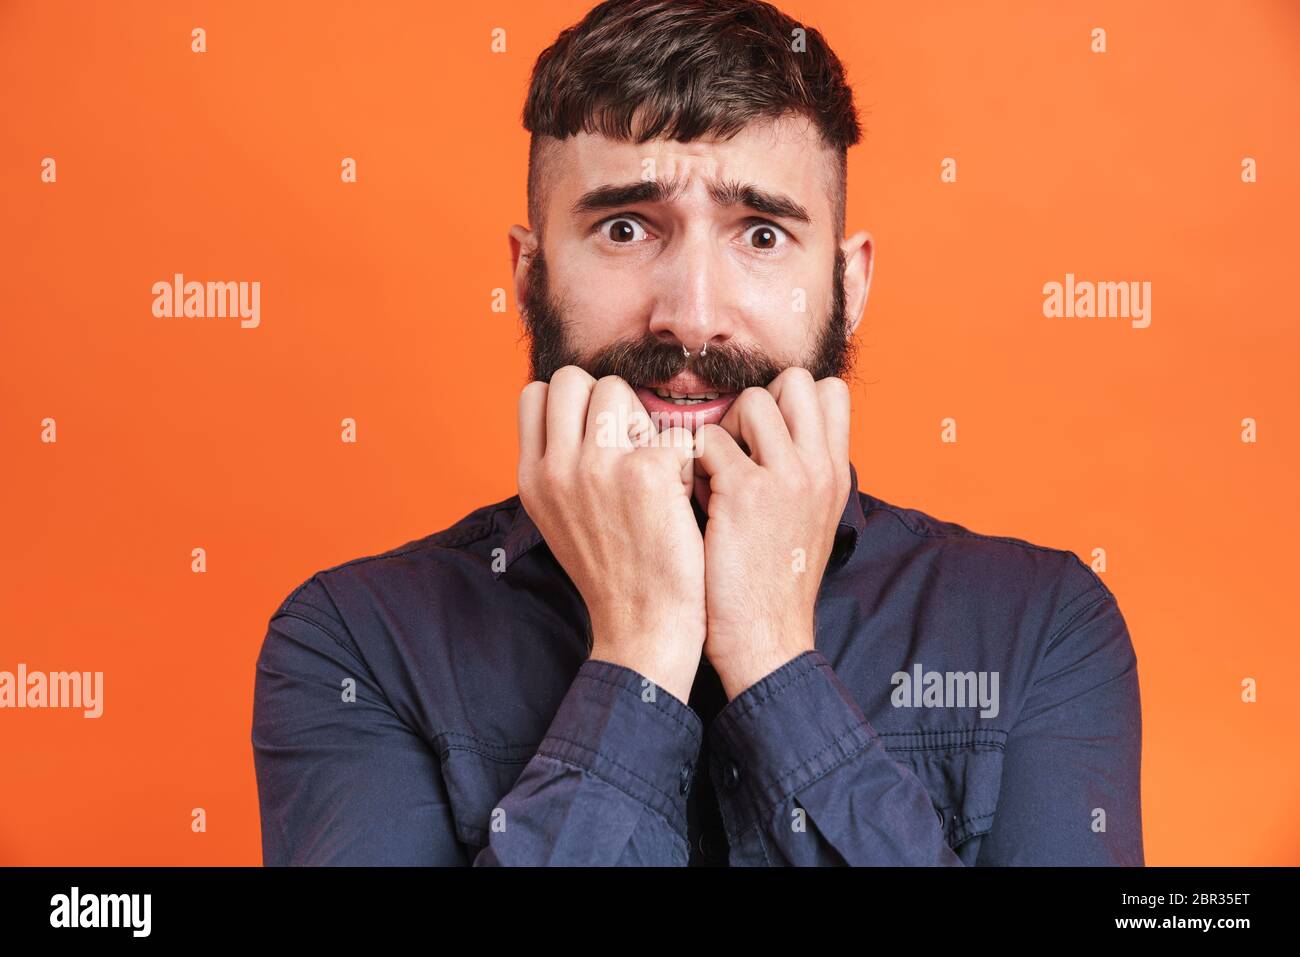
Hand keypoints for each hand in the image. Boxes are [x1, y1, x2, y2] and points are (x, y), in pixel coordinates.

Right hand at [517, 366, 704, 702]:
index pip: (537, 393)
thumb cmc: (613, 571)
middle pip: (575, 380)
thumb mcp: (561, 516)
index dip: (571, 402)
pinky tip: (683, 496)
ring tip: (655, 470)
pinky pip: (672, 431)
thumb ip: (560, 464)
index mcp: (532, 478)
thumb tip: (576, 409)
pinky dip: (684, 459)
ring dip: (643, 422)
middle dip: (607, 401)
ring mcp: (599, 467)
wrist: (644, 628)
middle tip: (629, 448)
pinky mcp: (648, 473)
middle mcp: (557, 468)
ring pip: (620, 390)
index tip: (596, 434)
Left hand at [692, 367, 851, 700]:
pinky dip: (694, 462)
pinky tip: (695, 496)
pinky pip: (710, 440)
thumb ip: (799, 476)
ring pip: (753, 399)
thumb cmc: (773, 585)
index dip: (788, 401)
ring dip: (724, 429)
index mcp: (836, 473)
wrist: (768, 642)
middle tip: (736, 449)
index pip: (829, 392)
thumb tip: (764, 436)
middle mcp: (820, 467)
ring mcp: (788, 477)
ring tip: (713, 474)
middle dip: (757, 403)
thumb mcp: (808, 522)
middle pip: (796, 380)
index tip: (762, 439)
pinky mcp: (747, 493)